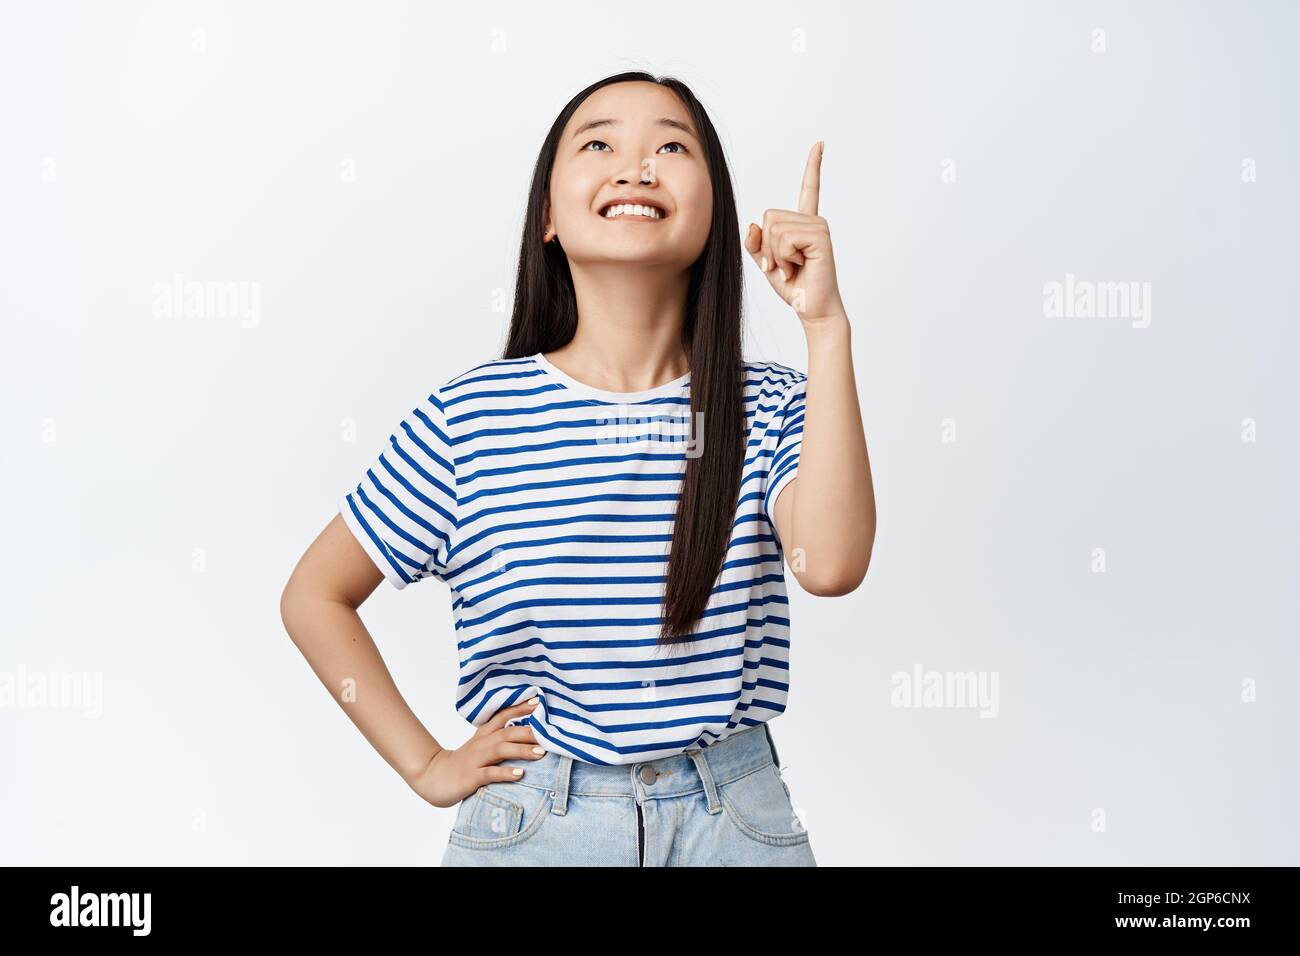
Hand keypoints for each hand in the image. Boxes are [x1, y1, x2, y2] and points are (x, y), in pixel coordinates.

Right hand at [409, 697, 545, 807]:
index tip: (539, 701)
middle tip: (550, 732)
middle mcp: (481, 744)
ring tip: (541, 752)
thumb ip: (501, 739)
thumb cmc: (465, 763)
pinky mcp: (471, 777)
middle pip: (507, 732)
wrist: (434, 778)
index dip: (520, 708)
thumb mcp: (481, 746)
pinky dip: (505, 773)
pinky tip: (519, 774)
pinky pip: (490, 774)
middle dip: (529, 730)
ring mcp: (476, 760)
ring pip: (500, 750)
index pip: (503, 716)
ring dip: (521, 750)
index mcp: (484, 734)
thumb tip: (530, 734)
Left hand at [743, 140, 845, 326]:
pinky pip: (784, 239)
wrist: (811, 309)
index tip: (820, 144)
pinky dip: (783, 257)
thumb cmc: (793, 287)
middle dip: (767, 246)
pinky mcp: (820, 237)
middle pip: (769, 217)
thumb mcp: (766, 263)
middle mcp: (813, 220)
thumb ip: (755, 243)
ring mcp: (818, 227)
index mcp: (803, 224)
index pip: (809, 189)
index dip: (813, 166)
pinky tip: (798, 267)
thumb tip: (753, 224)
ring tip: (792, 267)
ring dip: (775, 255)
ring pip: (774, 229)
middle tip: (783, 265)